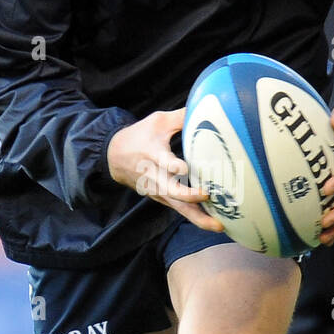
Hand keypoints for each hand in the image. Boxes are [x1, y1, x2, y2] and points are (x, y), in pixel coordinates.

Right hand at [107, 108, 224, 232]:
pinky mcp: (162, 199)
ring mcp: (158, 191)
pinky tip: (214, 223)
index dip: (176, 167)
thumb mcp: (157, 121)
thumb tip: (205, 106)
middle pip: (173, 193)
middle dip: (191, 198)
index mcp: (154, 155)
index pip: (165, 163)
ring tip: (219, 227)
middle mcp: (156, 177)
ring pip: (179, 208)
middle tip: (210, 197)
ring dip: (198, 218)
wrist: (114, 157)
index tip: (186, 168)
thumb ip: (181, 117)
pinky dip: (196, 217)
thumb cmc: (139, 137)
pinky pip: (180, 210)